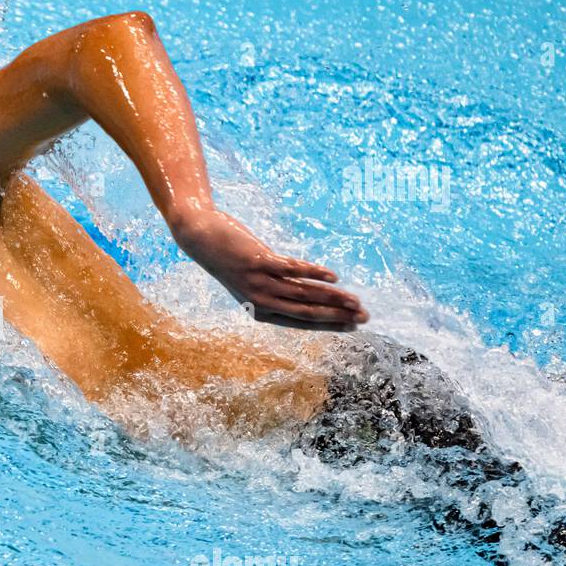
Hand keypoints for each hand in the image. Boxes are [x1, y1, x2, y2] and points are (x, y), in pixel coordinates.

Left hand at [175, 211, 368, 330]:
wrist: (202, 238)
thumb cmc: (231, 260)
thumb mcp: (253, 282)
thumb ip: (279, 289)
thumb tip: (311, 292)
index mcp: (260, 311)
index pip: (302, 322)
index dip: (329, 325)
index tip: (352, 326)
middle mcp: (260, 301)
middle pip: (306, 312)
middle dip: (337, 316)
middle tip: (364, 317)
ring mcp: (259, 283)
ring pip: (303, 294)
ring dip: (332, 297)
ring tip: (355, 300)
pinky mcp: (259, 262)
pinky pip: (292, 269)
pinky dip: (314, 273)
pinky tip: (333, 276)